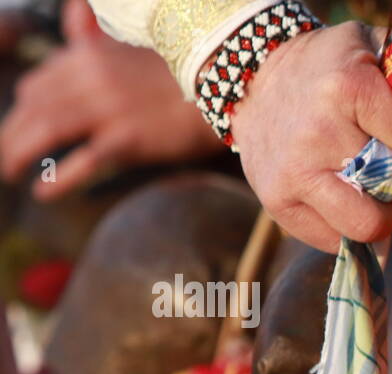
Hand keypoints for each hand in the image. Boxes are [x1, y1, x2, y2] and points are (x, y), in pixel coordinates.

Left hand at [0, 0, 221, 198]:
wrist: (225, 87)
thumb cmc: (183, 73)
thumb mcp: (133, 44)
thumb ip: (96, 33)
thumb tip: (74, 8)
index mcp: (89, 56)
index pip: (38, 83)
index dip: (23, 110)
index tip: (21, 128)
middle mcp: (90, 79)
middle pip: (33, 108)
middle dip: (12, 134)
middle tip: (4, 160)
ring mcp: (107, 109)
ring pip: (47, 131)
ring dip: (18, 154)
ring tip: (10, 174)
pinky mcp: (127, 138)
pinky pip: (82, 160)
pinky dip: (58, 179)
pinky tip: (43, 193)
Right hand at [228, 21, 391, 251]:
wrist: (250, 76)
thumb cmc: (323, 66)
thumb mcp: (367, 46)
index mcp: (346, 89)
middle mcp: (317, 135)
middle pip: (390, 196)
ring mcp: (294, 174)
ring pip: (362, 227)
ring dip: (378, 217)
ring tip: (373, 194)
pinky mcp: (277, 202)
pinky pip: (331, 240)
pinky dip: (346, 227)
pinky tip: (344, 201)